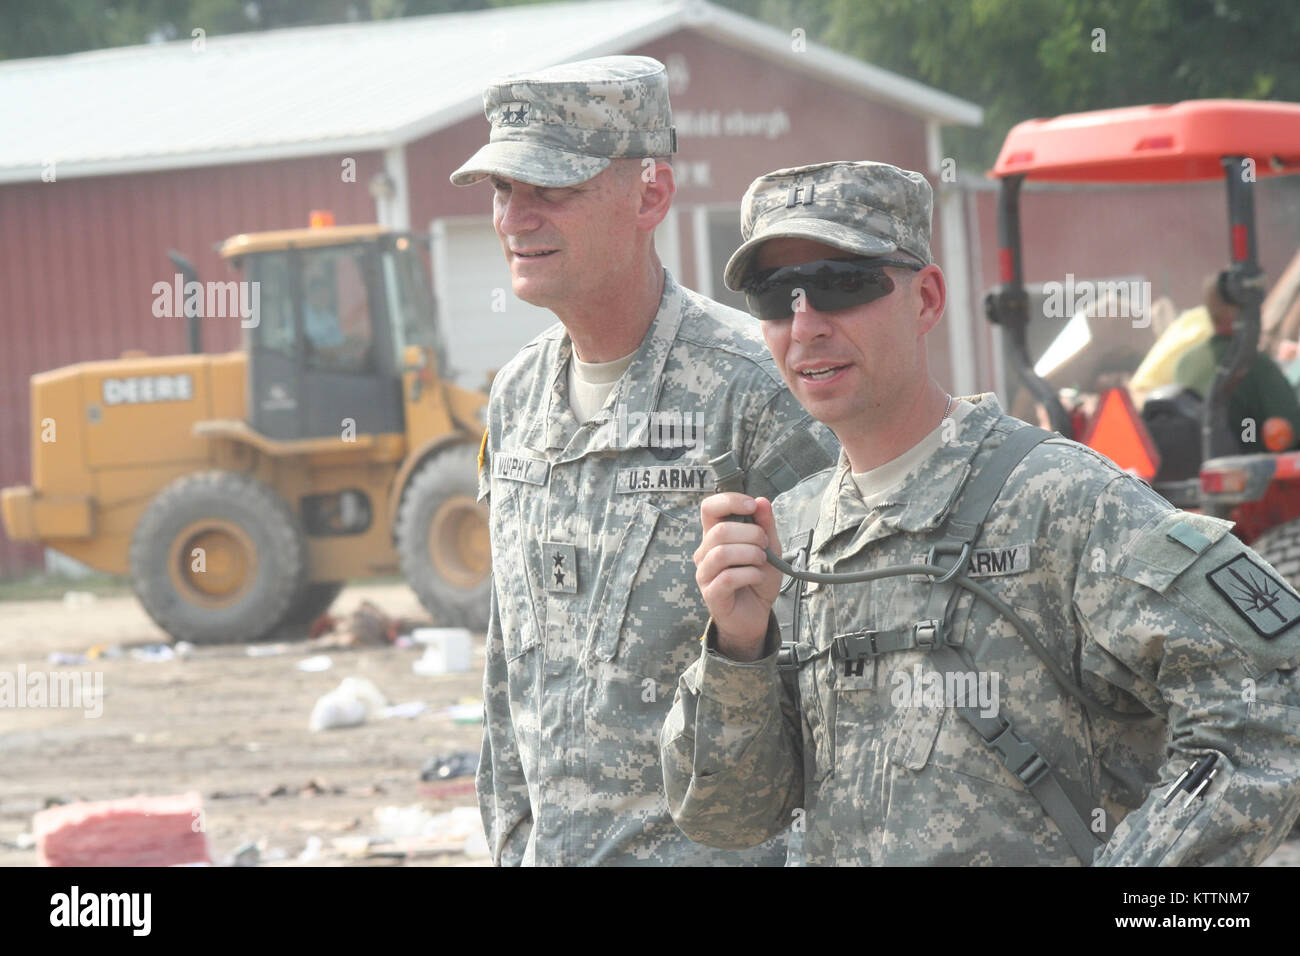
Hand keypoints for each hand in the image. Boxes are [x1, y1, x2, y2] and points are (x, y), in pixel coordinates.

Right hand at [693, 493, 783, 661]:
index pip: (709, 507)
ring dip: (750, 554)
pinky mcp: (711, 593)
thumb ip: (765, 525)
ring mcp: (705, 573)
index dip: (729, 501)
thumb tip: (761, 501)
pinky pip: (728, 577)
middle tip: (765, 545)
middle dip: (751, 534)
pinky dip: (750, 574)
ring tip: (762, 562)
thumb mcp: (768, 548)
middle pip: (719, 531)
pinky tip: (758, 577)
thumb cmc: (756, 580)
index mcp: (715, 536)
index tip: (752, 506)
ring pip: (722, 553)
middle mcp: (705, 552)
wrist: (755, 614)